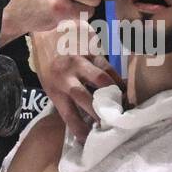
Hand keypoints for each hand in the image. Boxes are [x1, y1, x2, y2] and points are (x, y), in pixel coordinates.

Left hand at [30, 20, 123, 140]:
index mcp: (54, 89)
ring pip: (102, 80)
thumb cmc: (48, 62)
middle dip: (102, 114)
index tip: (91, 141)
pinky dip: (117, 78)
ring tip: (125, 105)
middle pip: (87, 99)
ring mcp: (79, 61)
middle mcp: (66, 77)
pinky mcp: (90, 49)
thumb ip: (66, 98)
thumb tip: (85, 119)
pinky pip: (108, 65)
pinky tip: (124, 87)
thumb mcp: (50, 83)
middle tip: (114, 124)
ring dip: (115, 94)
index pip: (69, 114)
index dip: (81, 129)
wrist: (46, 30)